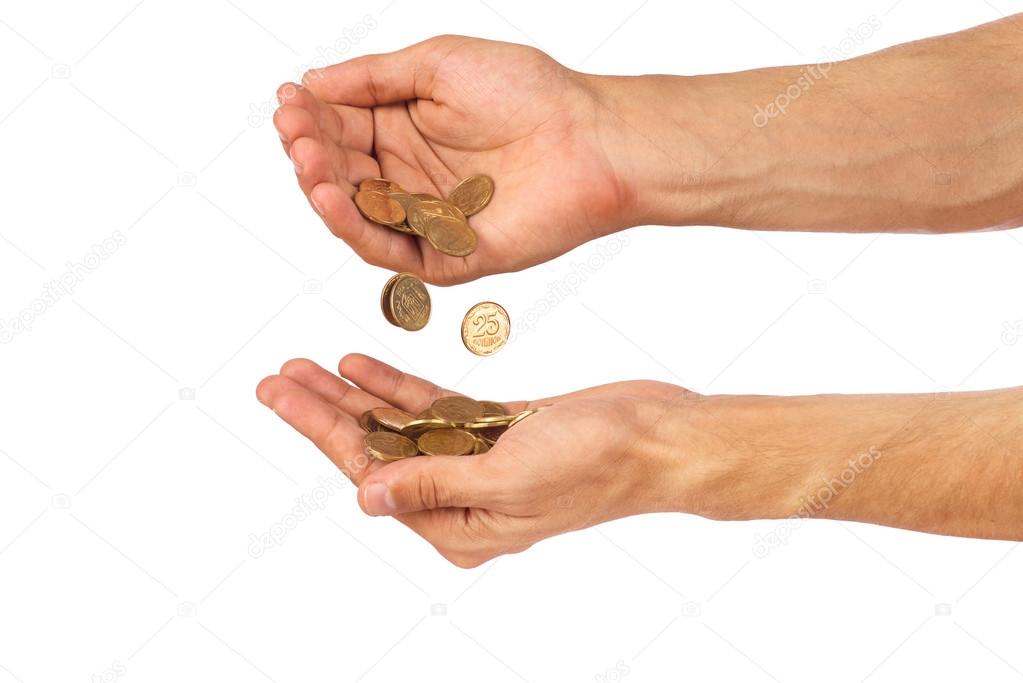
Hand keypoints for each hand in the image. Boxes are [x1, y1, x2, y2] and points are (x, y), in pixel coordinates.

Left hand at [256, 354, 708, 566]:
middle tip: (278, 377)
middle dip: (325, 412)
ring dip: (356, 396)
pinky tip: (363, 365)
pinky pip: (436, 409)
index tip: (282, 396)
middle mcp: (460, 501)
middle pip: (375, 451)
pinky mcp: (497, 430)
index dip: (322, 432)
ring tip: (308, 365)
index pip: (370, 475)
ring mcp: (478, 463)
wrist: (658, 438)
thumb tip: (365, 497)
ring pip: (399, 427)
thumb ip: (432, 485)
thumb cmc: (596, 465)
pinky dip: (399, 388)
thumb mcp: (506, 479)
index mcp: (457, 528)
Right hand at [273, 35, 637, 284]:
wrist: (591, 138)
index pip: (342, 129)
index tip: (288, 101)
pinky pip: (391, 250)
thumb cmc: (529, 91)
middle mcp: (411, 176)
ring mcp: (426, 218)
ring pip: (358, 214)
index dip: (312, 118)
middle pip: (342, 173)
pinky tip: (332, 199)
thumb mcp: (439, 64)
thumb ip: (374, 77)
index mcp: (406, 129)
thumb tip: (311, 81)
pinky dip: (356, 229)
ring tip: (306, 161)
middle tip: (294, 132)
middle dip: (312, 152)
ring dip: (324, 189)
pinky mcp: (447, 256)